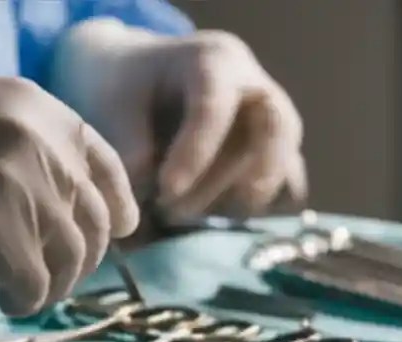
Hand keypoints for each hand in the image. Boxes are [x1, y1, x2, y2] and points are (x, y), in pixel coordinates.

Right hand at [0, 77, 138, 315]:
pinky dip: (26, 302)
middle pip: (93, 219)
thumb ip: (34, 156)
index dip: (115, 206)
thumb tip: (93, 216)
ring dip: (53, 284)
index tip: (116, 232)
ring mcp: (17, 185)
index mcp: (36, 108)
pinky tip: (3, 300)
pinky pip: (38, 286)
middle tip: (51, 275)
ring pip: (71, 258)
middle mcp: (36, 140)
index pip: (103, 165)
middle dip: (80, 258)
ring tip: (20, 289)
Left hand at [54, 20, 306, 221]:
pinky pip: (287, 185)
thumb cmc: (129, 87)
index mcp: (214, 59)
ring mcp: (272, 119)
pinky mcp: (274, 152)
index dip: (195, 152)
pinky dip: (255, 208)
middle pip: (277, 129)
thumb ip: (129, 141)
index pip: (215, 106)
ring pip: (283, 163)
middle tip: (182, 212)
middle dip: (241, 176)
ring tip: (179, 218)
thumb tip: (145, 181)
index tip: (166, 191)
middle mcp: (255, 86)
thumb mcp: (114, 101)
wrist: (144, 80)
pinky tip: (211, 221)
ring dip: (239, 200)